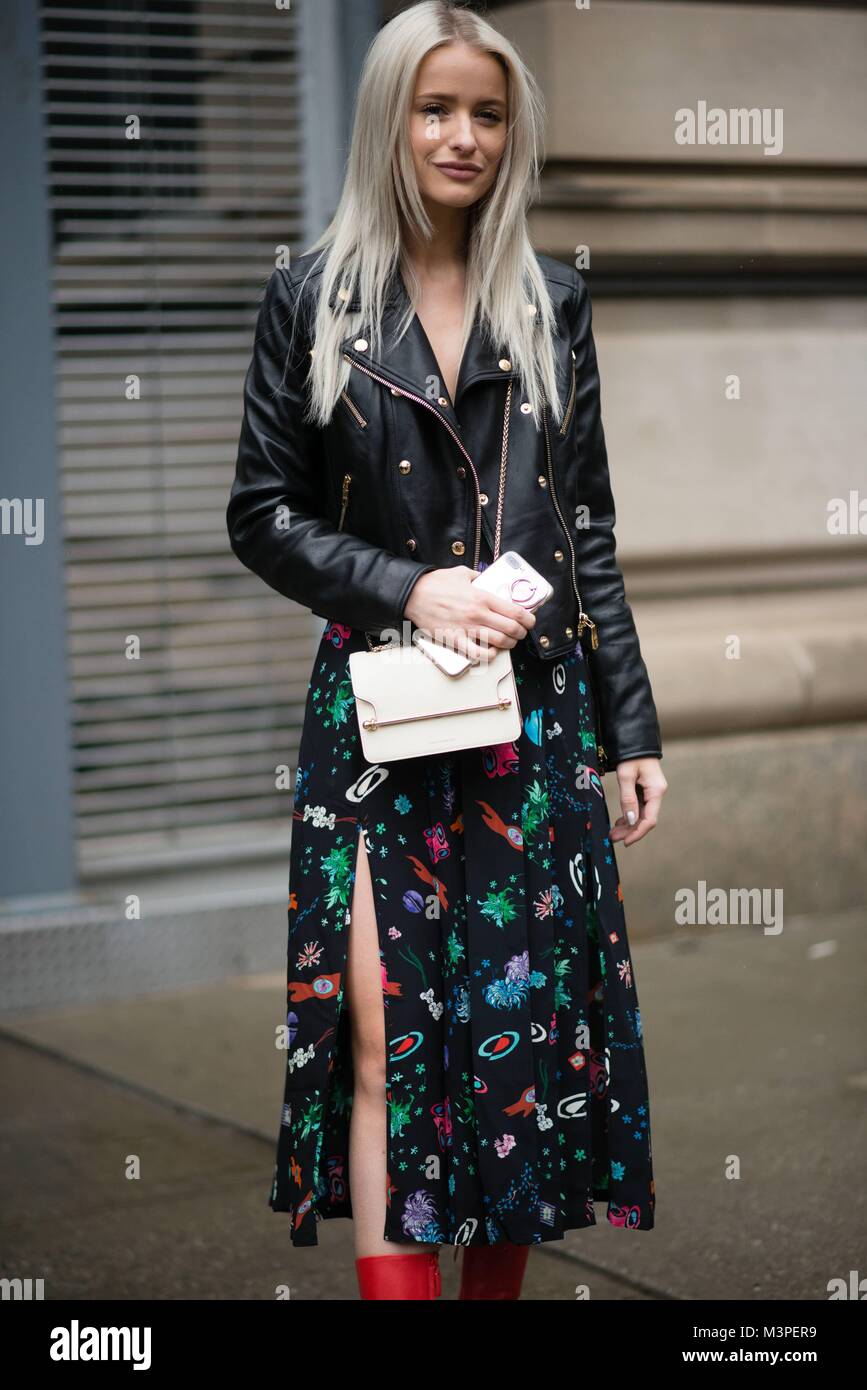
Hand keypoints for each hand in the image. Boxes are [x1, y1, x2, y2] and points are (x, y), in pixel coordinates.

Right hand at [404, 565, 535, 659]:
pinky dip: (489, 655)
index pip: (516, 611)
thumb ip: (478, 577)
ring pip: (500, 642)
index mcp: (483, 597)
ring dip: (509, 644)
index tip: (530, 621)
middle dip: (521, 633)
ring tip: (508, 642)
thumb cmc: (436, 583)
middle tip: (520, 632)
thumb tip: (488, 580)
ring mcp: (467, 629)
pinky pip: (479, 655)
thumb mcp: (462, 573)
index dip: (529, 619)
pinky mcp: (456, 640)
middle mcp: (479, 614)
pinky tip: (491, 651)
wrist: (413, 595)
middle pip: (512, 629)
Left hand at [609, 757, 666, 845]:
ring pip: (641, 814)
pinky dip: (629, 816)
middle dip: (630, 831)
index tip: (625, 842)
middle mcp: (656, 793)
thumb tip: (630, 821)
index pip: (649, 819)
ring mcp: (651, 792)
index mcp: (656, 791)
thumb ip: (627, 799)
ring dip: (628, 825)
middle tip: (612, 838)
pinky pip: (638, 807)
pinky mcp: (645, 790)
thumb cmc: (630, 755)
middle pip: (645, 819)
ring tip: (613, 833)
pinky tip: (619, 822)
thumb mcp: (626, 776)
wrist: (634, 740)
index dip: (637, 832)